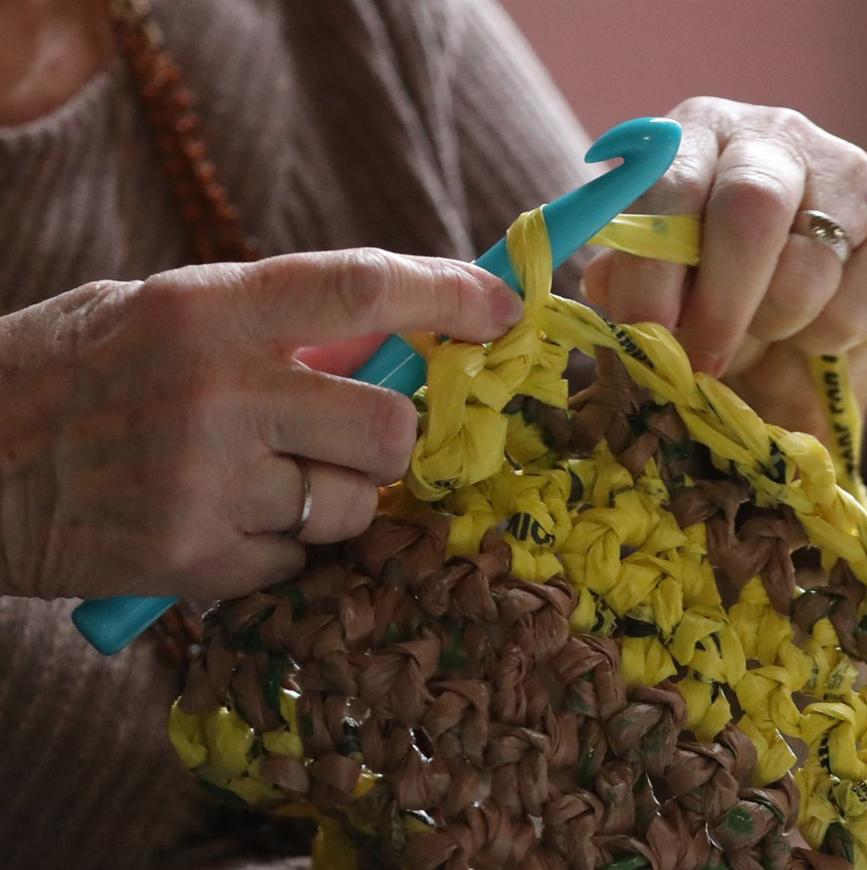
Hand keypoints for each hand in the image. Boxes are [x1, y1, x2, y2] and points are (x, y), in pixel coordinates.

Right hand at [0, 250, 521, 599]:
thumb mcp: (160, 311)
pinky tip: (219, 520)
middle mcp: (216, 393)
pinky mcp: (192, 560)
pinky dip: (282, 546)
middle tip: (353, 432)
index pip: (361, 288)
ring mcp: (206, 483)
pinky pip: (300, 560)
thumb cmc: (69, 371)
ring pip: (353, 505)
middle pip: (390, 426)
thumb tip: (389, 344)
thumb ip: (270, 325)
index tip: (502, 306)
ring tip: (265, 479)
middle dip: (391, 437)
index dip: (448, 295)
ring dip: (335, 498)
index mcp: (207, 309)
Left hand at [582, 97, 866, 438]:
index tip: (645, 333)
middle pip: (751, 208)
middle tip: (701, 365)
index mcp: (696, 133)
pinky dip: (823, 341)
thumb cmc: (705, 286)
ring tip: (755, 339)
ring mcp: (846, 171)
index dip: (653, 267)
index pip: (671, 185)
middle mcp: (775, 134)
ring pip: (806, 271)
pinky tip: (806, 332)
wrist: (789, 316)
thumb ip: (627, 283)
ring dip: (770, 330)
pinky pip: (855, 305)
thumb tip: (614, 298)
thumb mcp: (655, 280)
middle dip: (719, 305)